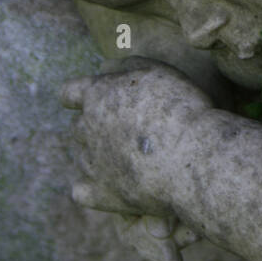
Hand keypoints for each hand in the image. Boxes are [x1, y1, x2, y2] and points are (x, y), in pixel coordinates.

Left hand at [62, 57, 213, 221]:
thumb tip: (107, 66)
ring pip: (82, 157)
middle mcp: (86, 128)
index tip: (96, 100)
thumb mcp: (158, 72)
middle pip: (78, 126)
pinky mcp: (102, 194)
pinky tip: (110, 185)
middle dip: (95, 126)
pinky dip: (91, 188)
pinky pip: (81, 192)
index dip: (81, 96)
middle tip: (128, 130)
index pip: (69, 93)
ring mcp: (92, 163)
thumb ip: (129, 66)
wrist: (192, 157)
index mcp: (96, 96)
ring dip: (98, 155)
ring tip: (129, 158)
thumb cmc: (180, 109)